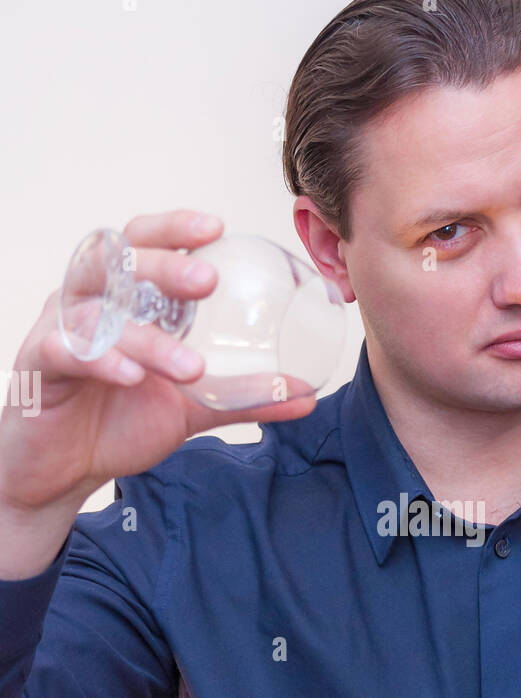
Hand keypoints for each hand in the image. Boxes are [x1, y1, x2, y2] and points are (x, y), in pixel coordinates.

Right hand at [0, 210, 318, 512]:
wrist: (66, 469)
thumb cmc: (119, 421)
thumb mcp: (191, 407)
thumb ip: (243, 396)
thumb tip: (305, 393)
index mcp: (126, 298)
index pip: (145, 242)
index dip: (175, 229)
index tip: (216, 227)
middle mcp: (90, 302)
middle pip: (118, 261)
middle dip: (164, 266)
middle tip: (206, 283)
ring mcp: (60, 329)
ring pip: (98, 313)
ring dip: (145, 336)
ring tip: (190, 367)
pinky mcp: (38, 365)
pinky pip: (66, 352)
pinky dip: (99, 361)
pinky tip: (130, 375)